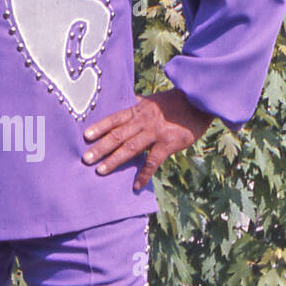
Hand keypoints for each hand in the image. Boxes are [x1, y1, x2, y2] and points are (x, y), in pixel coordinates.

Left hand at [81, 87, 213, 189]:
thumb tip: (128, 101)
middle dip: (100, 147)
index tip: (85, 136)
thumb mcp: (154, 100)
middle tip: (86, 159)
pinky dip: (144, 175)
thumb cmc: (176, 102)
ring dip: (114, 160)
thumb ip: (139, 104)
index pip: (115, 118)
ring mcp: (155, 133)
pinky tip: (136, 185)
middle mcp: (143, 121)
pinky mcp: (168, 144)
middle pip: (118, 135)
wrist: (199, 102)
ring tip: (101, 171)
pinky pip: (153, 161)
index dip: (100, 127)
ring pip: (131, 148)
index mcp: (138, 110)